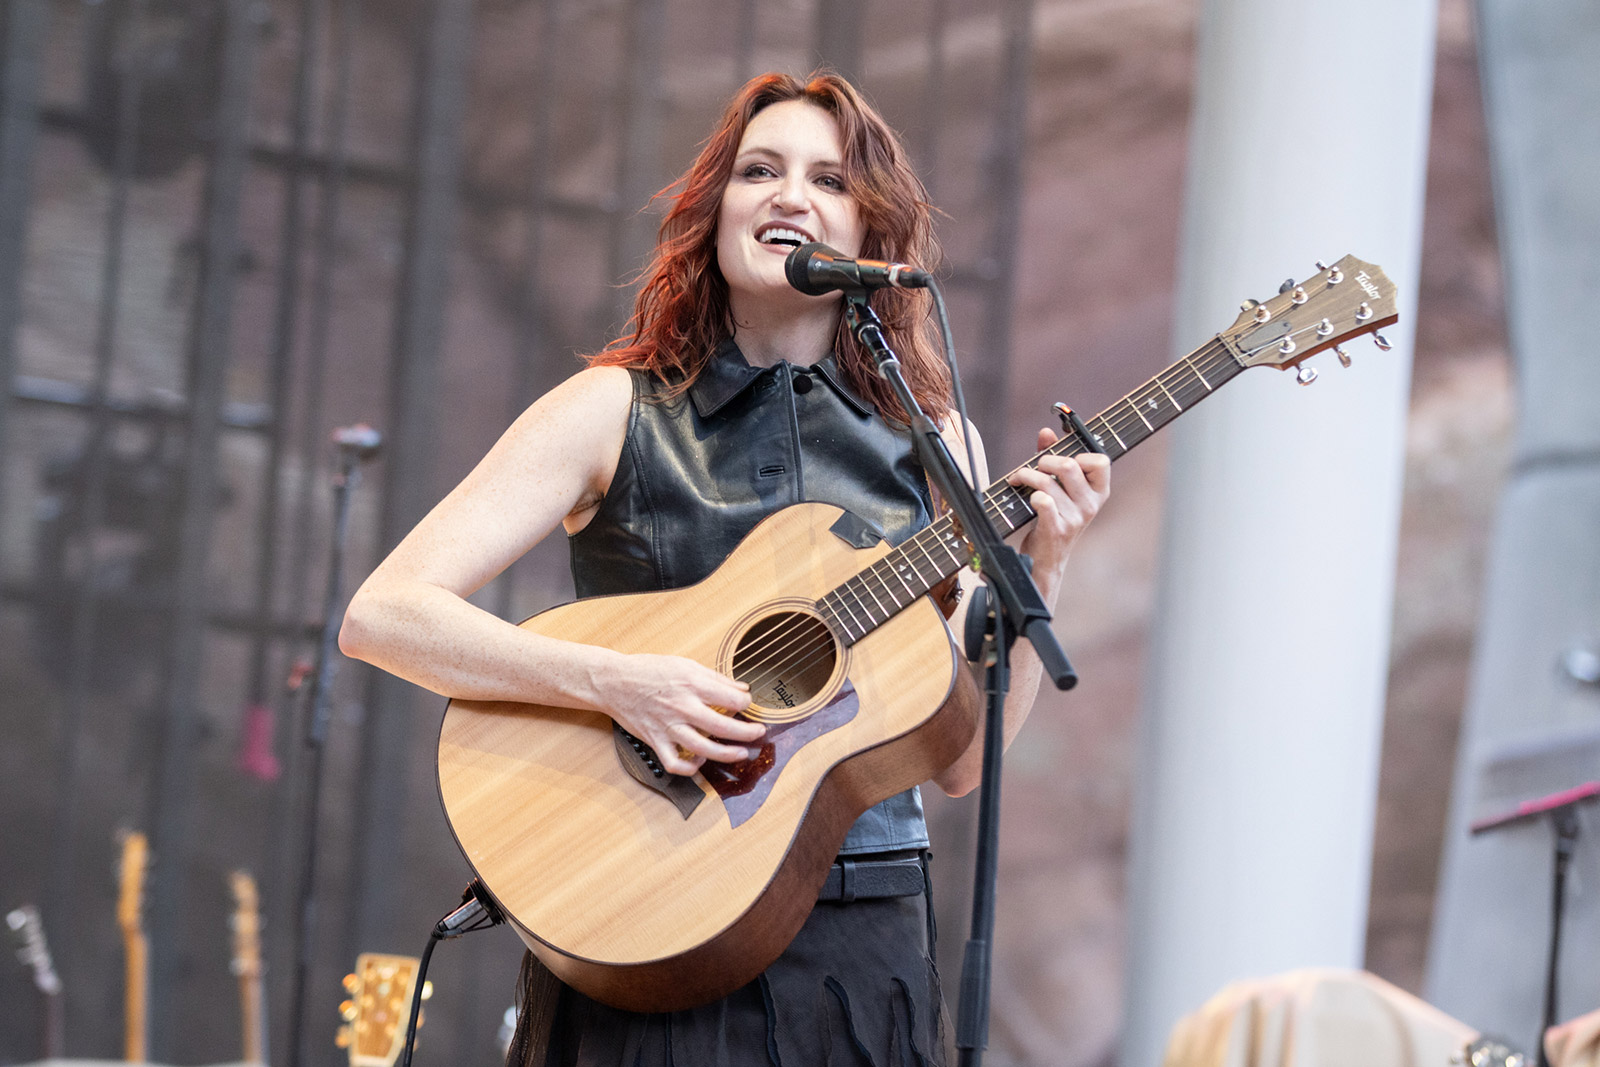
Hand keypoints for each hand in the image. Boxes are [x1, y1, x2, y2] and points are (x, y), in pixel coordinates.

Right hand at [593, 653, 761, 775]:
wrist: (614, 682)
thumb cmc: (649, 670)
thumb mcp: (686, 664)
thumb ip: (716, 678)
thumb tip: (741, 688)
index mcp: (692, 685)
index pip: (732, 699)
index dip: (746, 704)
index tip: (748, 705)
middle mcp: (682, 707)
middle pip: (723, 727)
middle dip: (747, 733)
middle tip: (758, 734)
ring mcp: (668, 727)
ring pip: (703, 749)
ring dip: (726, 754)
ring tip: (740, 753)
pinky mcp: (655, 741)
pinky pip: (674, 763)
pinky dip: (690, 768)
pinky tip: (700, 762)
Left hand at [1007, 427, 1110, 587]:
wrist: (1047, 558)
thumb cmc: (1054, 517)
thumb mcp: (1061, 488)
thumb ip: (1054, 456)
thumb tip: (1046, 432)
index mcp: (1099, 492)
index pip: (1100, 461)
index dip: (1078, 455)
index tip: (1062, 460)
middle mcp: (1091, 505)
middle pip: (1067, 466)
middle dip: (1043, 461)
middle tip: (1033, 468)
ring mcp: (1075, 518)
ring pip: (1046, 481)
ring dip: (1026, 475)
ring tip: (1017, 479)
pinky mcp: (1057, 528)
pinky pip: (1042, 501)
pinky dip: (1030, 494)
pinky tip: (1025, 496)